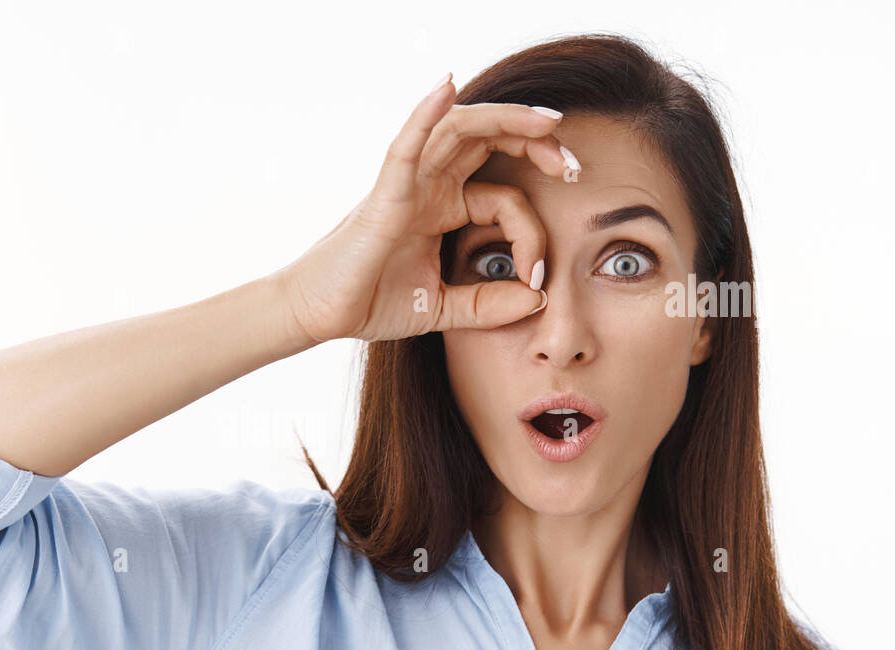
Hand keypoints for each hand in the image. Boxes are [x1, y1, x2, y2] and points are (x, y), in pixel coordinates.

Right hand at [276, 76, 578, 342]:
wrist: (321, 317)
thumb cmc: (370, 303)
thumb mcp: (443, 309)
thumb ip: (487, 305)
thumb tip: (537, 300)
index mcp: (443, 208)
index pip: (504, 197)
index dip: (532, 232)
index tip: (539, 276)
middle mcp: (428, 186)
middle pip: (489, 141)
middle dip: (536, 142)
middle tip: (573, 162)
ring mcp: (406, 185)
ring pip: (458, 130)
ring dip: (504, 118)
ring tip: (546, 122)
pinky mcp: (384, 195)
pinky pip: (406, 146)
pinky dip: (425, 115)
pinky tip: (445, 88)